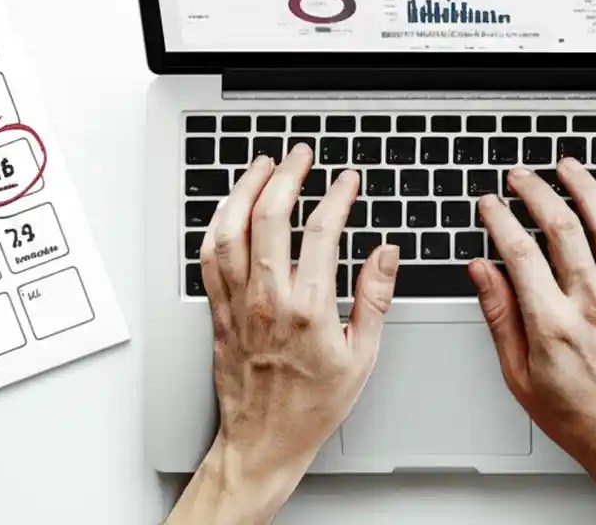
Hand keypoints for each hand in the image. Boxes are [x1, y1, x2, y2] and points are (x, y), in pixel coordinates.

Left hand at [167, 144, 398, 524]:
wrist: (265, 441)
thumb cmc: (313, 406)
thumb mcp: (362, 356)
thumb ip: (375, 298)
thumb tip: (386, 253)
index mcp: (310, 309)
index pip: (322, 232)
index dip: (337, 197)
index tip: (347, 181)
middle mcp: (269, 300)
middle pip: (270, 218)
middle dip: (287, 176)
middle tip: (301, 155)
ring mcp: (239, 304)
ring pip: (232, 230)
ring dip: (245, 190)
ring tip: (263, 166)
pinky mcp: (219, 311)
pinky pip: (209, 257)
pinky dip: (218, 224)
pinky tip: (231, 208)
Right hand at [470, 159, 595, 524]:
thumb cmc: (576, 416)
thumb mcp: (518, 376)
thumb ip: (500, 317)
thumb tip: (481, 272)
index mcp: (552, 326)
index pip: (519, 254)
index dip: (500, 220)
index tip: (488, 204)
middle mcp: (591, 307)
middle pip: (563, 230)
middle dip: (536, 193)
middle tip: (520, 177)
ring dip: (586, 190)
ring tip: (567, 168)